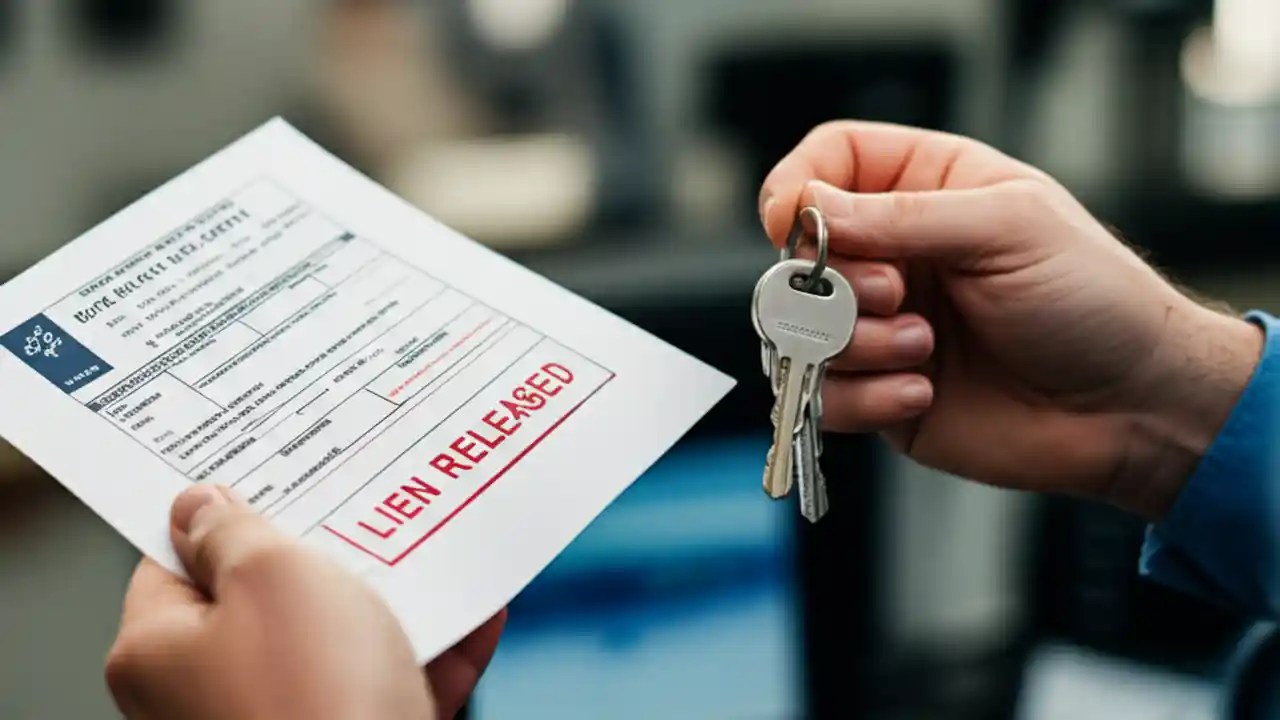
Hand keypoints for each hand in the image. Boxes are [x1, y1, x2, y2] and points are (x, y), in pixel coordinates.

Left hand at [106, 485, 503, 719]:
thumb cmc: (309, 701)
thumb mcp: (271, 577)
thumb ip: (233, 530)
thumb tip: (200, 505)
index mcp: (162, 649)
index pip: (176, 559)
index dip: (226, 508)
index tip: (272, 468)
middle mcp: (212, 691)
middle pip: (268, 596)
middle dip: (327, 546)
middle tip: (365, 495)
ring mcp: (284, 719)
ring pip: (341, 639)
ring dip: (394, 593)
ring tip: (436, 542)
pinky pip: (395, 679)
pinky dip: (436, 646)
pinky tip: (478, 607)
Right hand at [759, 121, 1262, 518]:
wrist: (1132, 407)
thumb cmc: (1093, 300)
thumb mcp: (1009, 227)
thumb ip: (904, 215)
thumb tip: (808, 209)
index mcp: (926, 189)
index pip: (829, 162)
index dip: (798, 187)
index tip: (795, 222)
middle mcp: (894, 255)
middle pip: (796, 252)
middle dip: (838, 280)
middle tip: (900, 294)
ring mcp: (882, 326)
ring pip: (799, 329)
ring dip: (857, 343)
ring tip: (926, 351)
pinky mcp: (879, 393)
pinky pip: (824, 396)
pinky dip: (864, 399)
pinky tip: (923, 393)